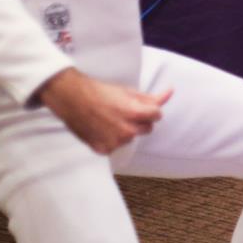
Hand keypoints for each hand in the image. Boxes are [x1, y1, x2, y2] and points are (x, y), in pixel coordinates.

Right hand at [37, 67, 170, 154]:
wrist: (72, 99)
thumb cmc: (100, 92)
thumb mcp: (128, 91)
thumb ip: (150, 97)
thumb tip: (170, 92)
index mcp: (135, 114)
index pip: (157, 115)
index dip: (150, 109)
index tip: (141, 106)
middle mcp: (127, 131)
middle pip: (147, 129)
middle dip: (140, 120)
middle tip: (124, 112)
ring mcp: (114, 142)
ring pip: (131, 138)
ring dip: (126, 130)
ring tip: (110, 119)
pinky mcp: (103, 150)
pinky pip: (116, 146)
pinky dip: (111, 139)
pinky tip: (101, 128)